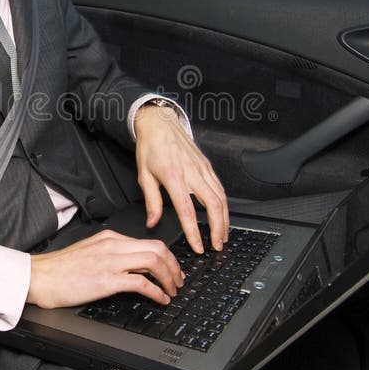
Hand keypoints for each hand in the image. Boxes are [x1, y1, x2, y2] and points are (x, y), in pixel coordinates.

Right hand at [27, 229, 184, 308]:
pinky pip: (141, 283)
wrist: (40, 276)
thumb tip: (132, 267)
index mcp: (111, 238)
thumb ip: (111, 254)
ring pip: (154, 262)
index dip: (167, 257)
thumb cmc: (61, 269)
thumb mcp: (90, 252)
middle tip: (179, 281)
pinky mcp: (107, 280)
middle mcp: (114, 246)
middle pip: (158, 249)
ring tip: (172, 291)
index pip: (149, 242)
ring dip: (169, 278)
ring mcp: (111, 261)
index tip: (172, 270)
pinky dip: (157, 292)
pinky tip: (160, 299)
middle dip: (174, 266)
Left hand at [134, 103, 228, 253]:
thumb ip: (151, 202)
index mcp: (173, 176)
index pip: (187, 210)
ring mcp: (202, 168)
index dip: (194, 231)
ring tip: (223, 235)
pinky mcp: (207, 165)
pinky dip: (224, 204)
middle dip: (218, 228)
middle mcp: (192, 172)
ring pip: (221, 197)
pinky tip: (223, 215)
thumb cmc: (150, 147)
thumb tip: (152, 222)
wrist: (159, 123)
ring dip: (225, 219)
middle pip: (213, 205)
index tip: (198, 246)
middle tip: (217, 245)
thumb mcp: (143, 175)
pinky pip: (220, 187)